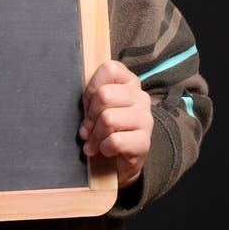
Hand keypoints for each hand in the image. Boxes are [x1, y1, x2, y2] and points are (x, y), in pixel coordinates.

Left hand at [79, 60, 152, 188]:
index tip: (88, 105)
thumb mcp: (96, 107)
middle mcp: (141, 97)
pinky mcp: (144, 142)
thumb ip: (91, 96)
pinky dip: (104, 148)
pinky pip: (115, 141)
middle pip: (105, 95)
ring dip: (95, 135)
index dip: (92, 88)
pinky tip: (106, 150)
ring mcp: (145, 119)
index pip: (109, 69)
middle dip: (90, 116)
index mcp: (129, 82)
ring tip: (94, 143)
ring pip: (108, 118)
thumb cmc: (105, 128)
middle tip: (87, 130)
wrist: (122, 160)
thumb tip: (83, 104)